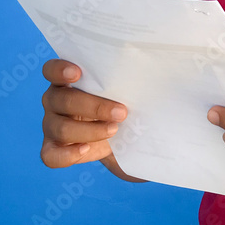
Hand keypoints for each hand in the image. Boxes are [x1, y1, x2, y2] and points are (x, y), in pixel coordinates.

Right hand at [40, 59, 131, 177]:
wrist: (133, 141)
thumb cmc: (133, 106)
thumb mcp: (139, 90)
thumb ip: (142, 79)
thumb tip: (174, 78)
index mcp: (70, 79)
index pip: (52, 69)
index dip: (60, 70)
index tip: (78, 73)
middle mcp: (56, 100)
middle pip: (60, 99)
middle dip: (93, 106)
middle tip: (122, 112)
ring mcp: (52, 125)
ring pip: (59, 127)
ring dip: (89, 130)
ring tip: (115, 131)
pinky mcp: (55, 149)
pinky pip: (50, 155)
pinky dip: (67, 154)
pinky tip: (87, 150)